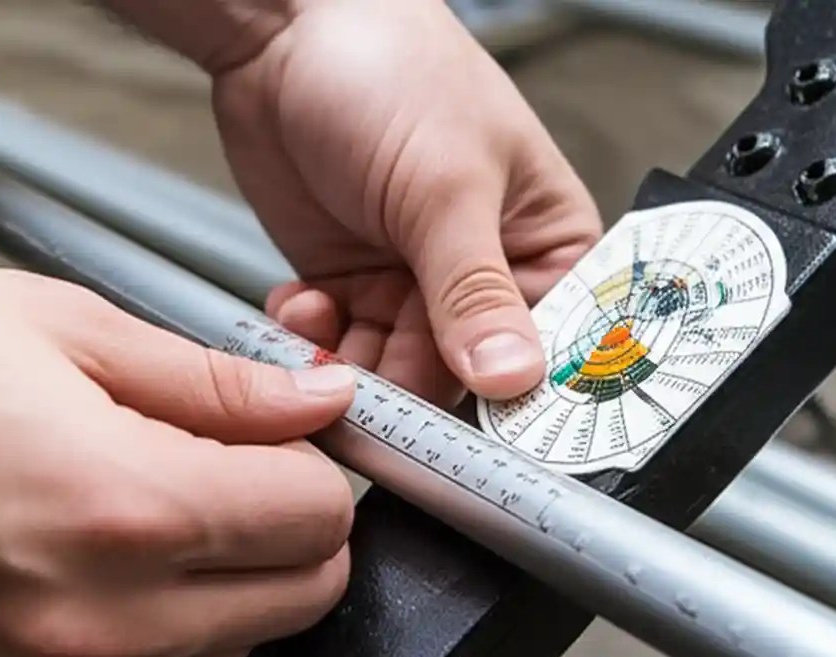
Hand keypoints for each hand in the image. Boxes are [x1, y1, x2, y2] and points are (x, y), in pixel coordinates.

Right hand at [0, 264, 356, 656]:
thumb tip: (313, 396)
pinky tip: (117, 556)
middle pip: (302, 598)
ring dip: (243, 583)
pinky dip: (171, 624)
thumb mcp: (59, 327)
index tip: (291, 435)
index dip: (320, 464)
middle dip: (300, 527)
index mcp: (123, 505)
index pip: (318, 516)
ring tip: (177, 505)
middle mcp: (100, 614)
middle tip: (248, 465)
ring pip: (238, 651)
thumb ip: (213, 378)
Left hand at [206, 0, 601, 404]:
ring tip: (325, 345)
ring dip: (354, 371)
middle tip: (372, 401)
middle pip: (464, 379)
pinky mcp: (355, 284)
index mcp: (545, 244)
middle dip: (413, 390)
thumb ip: (472, 289)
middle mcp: (486, 275)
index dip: (513, 398)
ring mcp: (415, 283)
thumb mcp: (444, 185)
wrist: (287, 32)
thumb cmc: (393, 70)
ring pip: (396, 373)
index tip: (473, 436)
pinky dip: (316, 344)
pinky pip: (342, 349)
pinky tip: (304, 306)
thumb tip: (510, 375)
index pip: (548, 350)